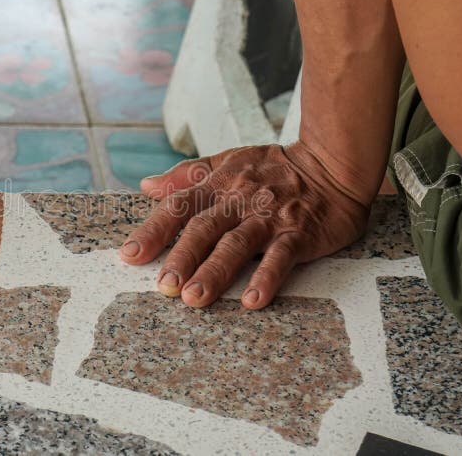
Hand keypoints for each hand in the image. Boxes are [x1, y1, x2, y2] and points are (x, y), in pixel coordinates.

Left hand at [119, 143, 369, 308]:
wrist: (331, 163)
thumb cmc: (275, 167)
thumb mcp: (228, 161)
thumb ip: (187, 175)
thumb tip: (148, 186)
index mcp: (219, 184)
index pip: (179, 205)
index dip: (153, 230)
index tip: (130, 254)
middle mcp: (240, 200)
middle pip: (205, 228)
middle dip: (182, 257)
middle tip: (164, 287)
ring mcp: (269, 217)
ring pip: (237, 244)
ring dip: (215, 272)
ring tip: (194, 298)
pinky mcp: (298, 233)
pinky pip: (281, 256)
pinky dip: (267, 277)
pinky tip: (253, 300)